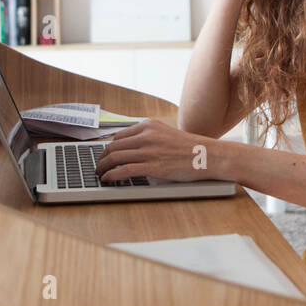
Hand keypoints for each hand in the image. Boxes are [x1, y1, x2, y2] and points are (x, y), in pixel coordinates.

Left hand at [95, 119, 221, 182]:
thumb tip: (130, 148)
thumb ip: (148, 137)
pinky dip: (112, 175)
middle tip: (99, 166)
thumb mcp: (166, 133)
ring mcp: (149, 151)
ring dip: (103, 167)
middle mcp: (146, 136)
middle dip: (102, 157)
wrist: (207, 155)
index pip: (119, 135)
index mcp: (149, 125)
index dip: (108, 146)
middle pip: (113, 146)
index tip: (104, 154)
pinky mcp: (153, 167)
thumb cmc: (189, 148)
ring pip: (115, 157)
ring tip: (100, 174)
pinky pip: (124, 171)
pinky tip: (108, 179)